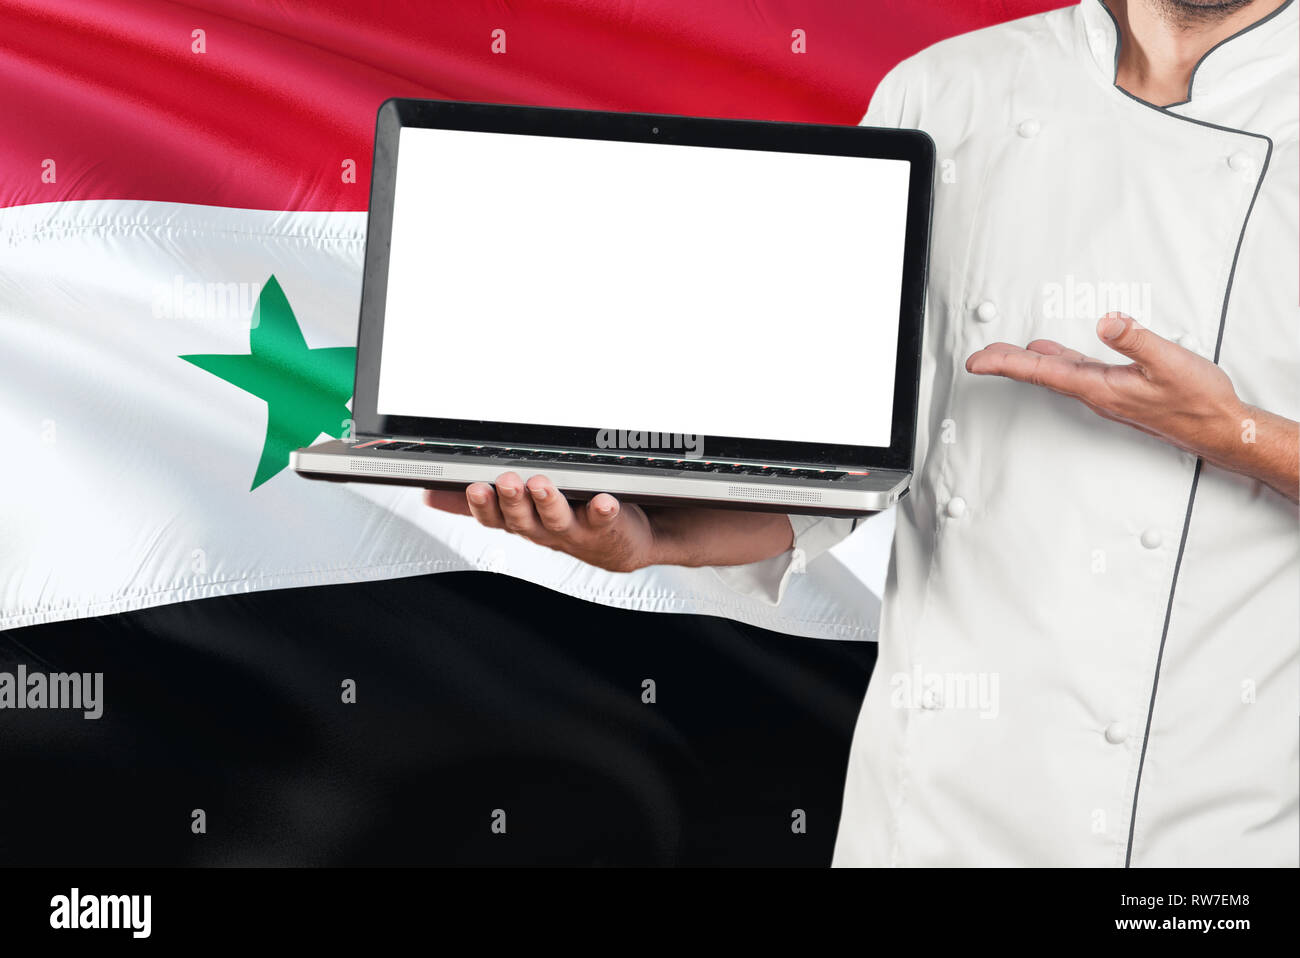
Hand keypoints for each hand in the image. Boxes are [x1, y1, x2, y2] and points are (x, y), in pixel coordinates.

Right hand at [423, 472, 794, 571]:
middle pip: (522, 519)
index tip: (474, 487)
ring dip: (548, 502)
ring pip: (557, 520)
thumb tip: (433, 497)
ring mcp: (579, 533)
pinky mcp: (609, 529)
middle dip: (512, 501)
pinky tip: (603, 499)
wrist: (626, 541)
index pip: (494, 517)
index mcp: (525, 524)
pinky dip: (603, 511)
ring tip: (542, 484)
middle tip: (506, 481)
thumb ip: (484, 503)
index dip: (481, 506)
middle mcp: (548, 531)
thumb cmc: (572, 521)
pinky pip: (605, 520)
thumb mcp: (523, 514)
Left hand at [966, 312, 1298, 501]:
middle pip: (1041, 374)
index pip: (1041, 372)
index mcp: (1099, 387)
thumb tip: (1107, 322)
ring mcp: (1106, 392)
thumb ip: (1136, 340)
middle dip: (1007, 363)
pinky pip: (1077, 372)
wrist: (1220, 428)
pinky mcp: (1118, 389)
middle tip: (980, 356)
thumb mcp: (1169, 363)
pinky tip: (1052, 353)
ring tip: (1004, 352)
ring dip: (1028, 362)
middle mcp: (1097, 392)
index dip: (1006, 364)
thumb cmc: (1198, 401)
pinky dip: (1057, 360)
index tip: (978, 361)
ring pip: (1057, 373)